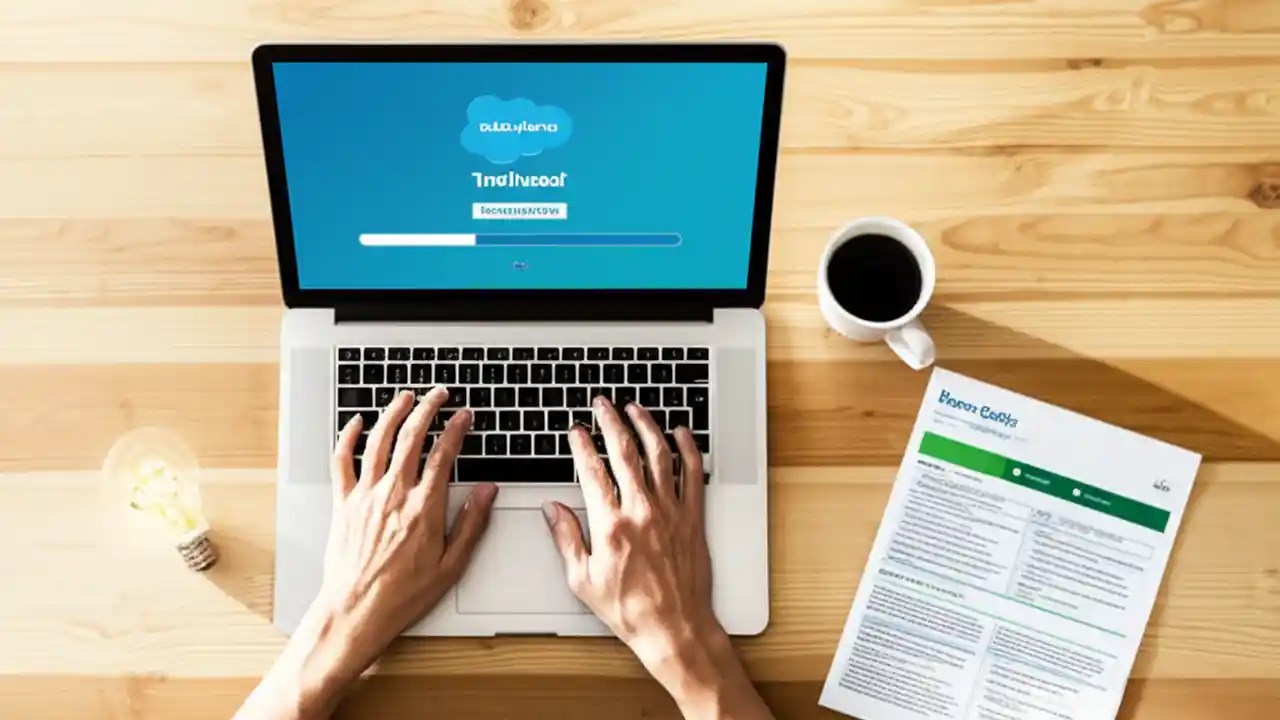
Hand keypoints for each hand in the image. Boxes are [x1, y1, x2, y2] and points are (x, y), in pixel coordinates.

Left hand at [237, 388, 497, 718]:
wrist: (356, 610)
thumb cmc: (402, 594)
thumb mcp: (451, 565)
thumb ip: (471, 523)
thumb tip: (488, 491)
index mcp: (423, 508)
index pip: (443, 455)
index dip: (456, 430)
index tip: (464, 416)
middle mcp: (393, 494)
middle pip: (411, 437)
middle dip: (428, 409)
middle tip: (439, 395)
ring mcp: (365, 496)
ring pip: (379, 440)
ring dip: (393, 412)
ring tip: (406, 397)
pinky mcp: (343, 503)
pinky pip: (342, 461)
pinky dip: (349, 436)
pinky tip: (357, 422)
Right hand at [543, 398, 771, 719]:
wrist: (673, 627)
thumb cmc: (629, 609)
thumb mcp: (582, 579)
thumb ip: (566, 538)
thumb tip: (552, 509)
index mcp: (611, 525)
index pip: (592, 471)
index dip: (582, 445)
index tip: (576, 431)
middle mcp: (642, 511)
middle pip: (625, 452)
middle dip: (611, 422)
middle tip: (603, 404)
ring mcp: (670, 512)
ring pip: (659, 455)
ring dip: (646, 426)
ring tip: (635, 409)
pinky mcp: (692, 518)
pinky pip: (693, 474)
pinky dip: (688, 449)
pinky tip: (681, 433)